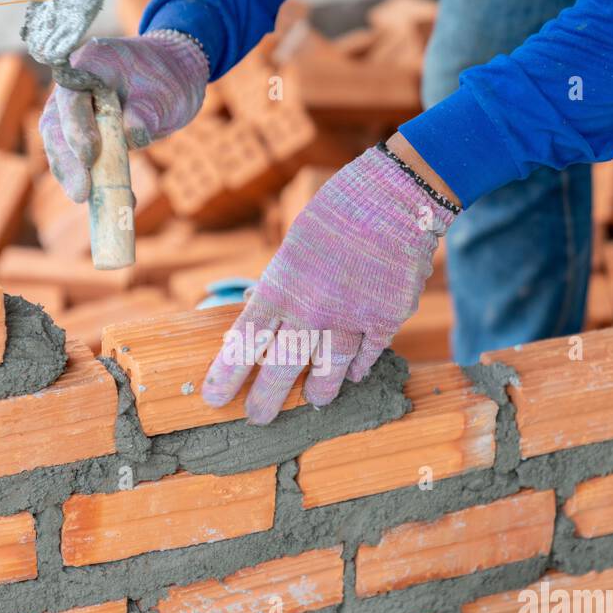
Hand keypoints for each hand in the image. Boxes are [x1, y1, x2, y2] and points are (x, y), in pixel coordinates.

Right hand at [39, 29, 208, 201]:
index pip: (71, 98)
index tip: (88, 155)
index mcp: (89, 65)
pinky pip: (80, 162)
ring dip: (74, 177)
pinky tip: (115, 202)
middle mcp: (73, 90)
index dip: (76, 128)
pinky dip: (94, 183)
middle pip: (57, 127)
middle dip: (68, 162)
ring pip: (62, 148)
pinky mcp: (83, 138)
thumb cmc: (167, 78)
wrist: (172, 78)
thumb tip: (131, 135)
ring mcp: (74, 115)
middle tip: (82, 192)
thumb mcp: (165, 91)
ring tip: (91, 201)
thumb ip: (146, 111)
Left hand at [201, 144, 457, 424]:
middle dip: (265, 401)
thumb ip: (283, 287)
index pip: (244, 344)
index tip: (214, 398)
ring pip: (329, 372)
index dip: (227, 376)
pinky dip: (360, 366)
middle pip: (280, 370)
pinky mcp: (386, 320)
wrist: (398, 194)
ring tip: (312, 401)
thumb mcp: (295, 246)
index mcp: (281, 288)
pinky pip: (368, 356)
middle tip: (258, 417)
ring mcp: (351, 319)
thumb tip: (266, 313)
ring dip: (317, 391)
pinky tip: (355, 374)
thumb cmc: (340, 209)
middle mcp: (312, 310)